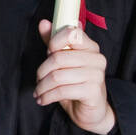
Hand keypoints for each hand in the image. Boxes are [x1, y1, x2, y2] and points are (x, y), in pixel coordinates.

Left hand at [35, 20, 116, 134]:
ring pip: (57, 76)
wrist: (91, 111)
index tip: (47, 53)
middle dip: (42, 71)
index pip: (72, 33)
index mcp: (90, 47)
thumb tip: (44, 23)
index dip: (55, 41)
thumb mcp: (63, 62)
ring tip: (39, 92)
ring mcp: (97, 75)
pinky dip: (48, 96)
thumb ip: (54, 42)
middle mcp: (97, 59)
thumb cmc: (75, 84)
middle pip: (58, 58)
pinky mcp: (93, 91)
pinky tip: (43, 99)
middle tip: (38, 79)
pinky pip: (62, 90)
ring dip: (42, 86)